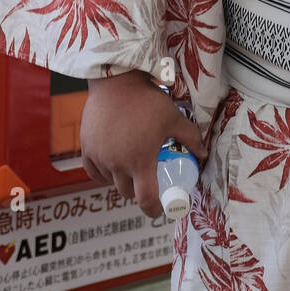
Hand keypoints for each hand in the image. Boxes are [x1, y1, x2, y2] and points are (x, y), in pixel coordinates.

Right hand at [81, 69, 206, 218]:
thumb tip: (203, 153)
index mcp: (140, 161)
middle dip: (137, 192)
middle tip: (145, 181)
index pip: (146, 200)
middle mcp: (118, 164)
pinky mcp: (86, 148)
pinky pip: (93, 171)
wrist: (116, 80)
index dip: (153, 210)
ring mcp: (100, 157)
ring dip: (120, 180)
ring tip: (129, 167)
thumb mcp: (173, 117)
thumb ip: (190, 137)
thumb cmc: (147, 99)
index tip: (158, 210)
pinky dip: (102, 173)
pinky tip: (110, 165)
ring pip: (110, 181)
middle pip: (127, 192)